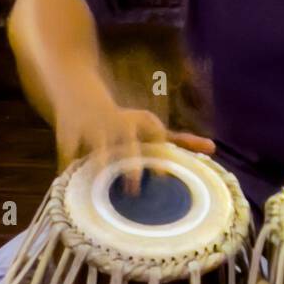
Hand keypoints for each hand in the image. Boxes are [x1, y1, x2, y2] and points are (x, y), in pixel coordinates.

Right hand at [54, 74, 214, 193]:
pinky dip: (69, 169)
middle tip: (135, 188)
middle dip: (130, 164)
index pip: (155, 134)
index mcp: (139, 121)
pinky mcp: (68, 131)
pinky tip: (71, 192)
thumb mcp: (148, 125)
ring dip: (100, 167)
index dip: (159, 155)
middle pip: (127, 144)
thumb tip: (214, 148)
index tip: (164, 177)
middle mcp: (117, 123)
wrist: (77, 90)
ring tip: (102, 192)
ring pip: (97, 149)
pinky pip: (69, 153)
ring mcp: (92, 127)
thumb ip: (179, 140)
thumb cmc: (122, 120)